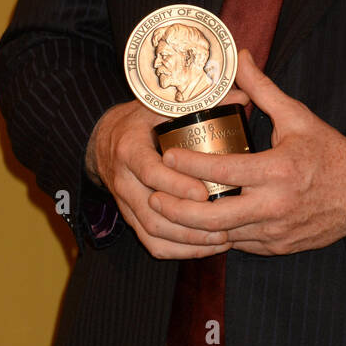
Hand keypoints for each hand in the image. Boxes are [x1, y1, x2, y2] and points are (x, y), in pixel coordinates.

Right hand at [85, 82, 251, 258]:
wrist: (104, 139)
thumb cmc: (140, 120)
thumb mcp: (161, 106)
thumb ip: (200, 102)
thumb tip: (241, 96)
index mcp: (129, 148)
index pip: (150, 171)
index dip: (176, 184)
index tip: (204, 193)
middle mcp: (123, 178)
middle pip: (152, 209)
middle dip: (189, 221)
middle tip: (224, 223)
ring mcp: (125, 201)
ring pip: (152, 231)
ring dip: (188, 240)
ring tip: (222, 239)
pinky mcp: (129, 217)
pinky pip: (149, 241)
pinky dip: (177, 250)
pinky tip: (205, 249)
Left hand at [150, 49, 345, 255]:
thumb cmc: (330, 153)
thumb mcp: (298, 117)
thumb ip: (263, 89)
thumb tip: (241, 56)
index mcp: (278, 171)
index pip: (223, 170)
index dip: (190, 164)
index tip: (166, 154)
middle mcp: (274, 205)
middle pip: (213, 217)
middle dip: (178, 210)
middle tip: (154, 196)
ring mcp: (275, 231)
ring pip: (222, 236)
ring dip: (192, 228)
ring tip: (167, 213)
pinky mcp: (277, 247)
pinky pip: (239, 244)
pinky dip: (218, 235)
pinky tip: (200, 224)